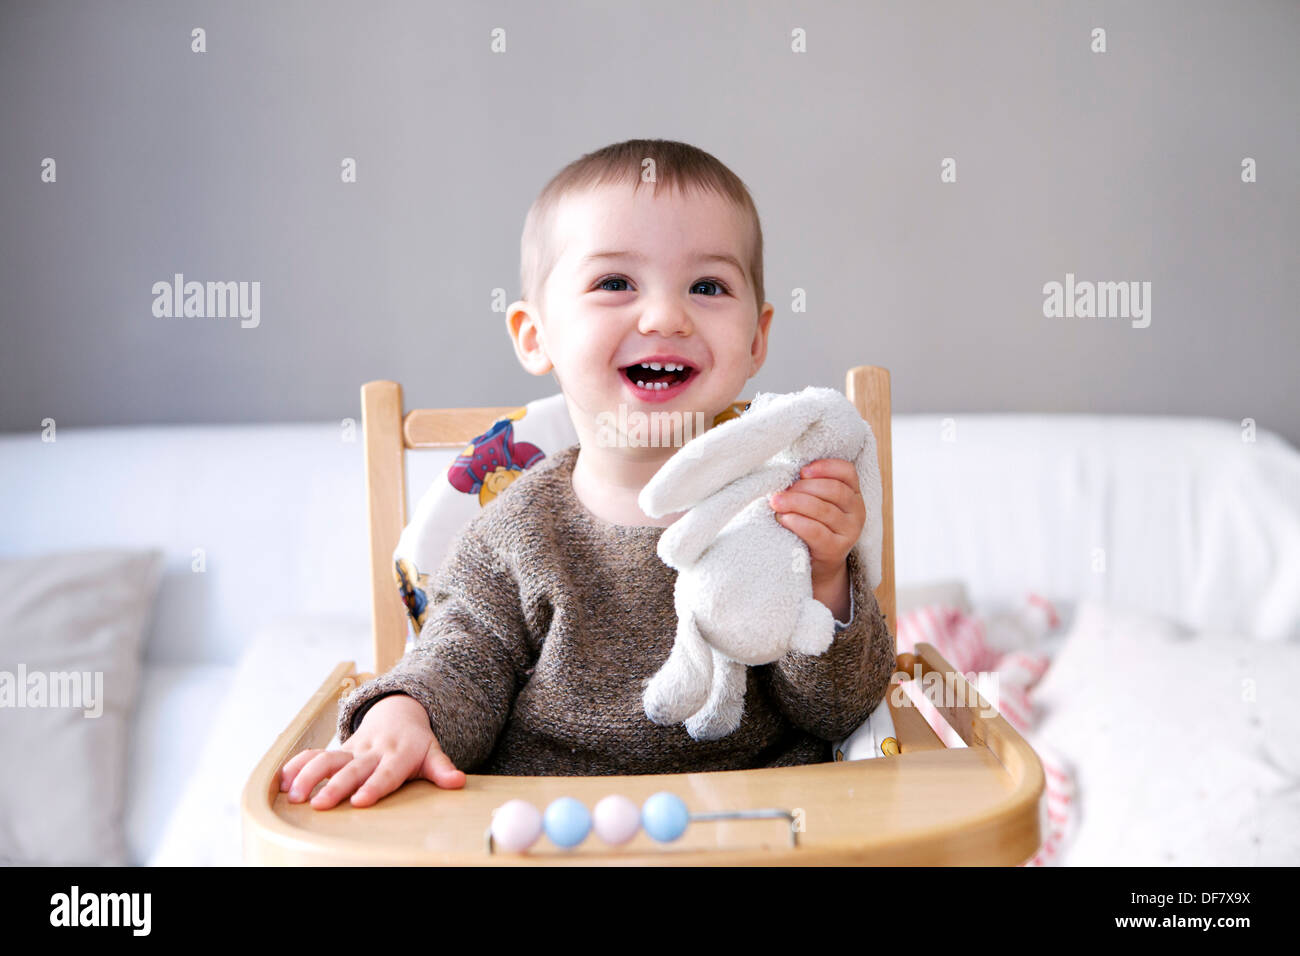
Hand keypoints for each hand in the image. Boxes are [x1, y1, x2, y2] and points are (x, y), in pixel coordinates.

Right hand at [278, 693, 465, 809]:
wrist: (399, 712)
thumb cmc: (417, 742)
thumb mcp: (434, 752)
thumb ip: (442, 768)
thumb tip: (458, 781)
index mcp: (398, 754)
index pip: (386, 773)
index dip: (374, 786)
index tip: (361, 800)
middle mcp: (373, 751)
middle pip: (352, 770)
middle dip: (335, 786)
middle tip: (320, 805)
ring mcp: (353, 749)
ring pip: (328, 759)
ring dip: (309, 776)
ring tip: (294, 797)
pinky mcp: (338, 749)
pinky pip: (314, 754)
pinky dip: (297, 765)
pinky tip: (281, 781)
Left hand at [767, 458, 864, 620]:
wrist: (817, 564)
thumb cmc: (812, 524)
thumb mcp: (816, 502)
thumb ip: (809, 486)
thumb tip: (784, 473)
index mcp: (853, 493)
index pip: (847, 472)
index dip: (825, 467)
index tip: (802, 471)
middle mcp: (857, 511)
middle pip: (834, 490)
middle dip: (803, 487)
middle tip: (780, 491)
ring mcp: (849, 531)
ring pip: (824, 510)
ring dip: (796, 503)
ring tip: (776, 503)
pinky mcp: (837, 549)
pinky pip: (817, 532)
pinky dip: (798, 523)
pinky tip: (784, 519)